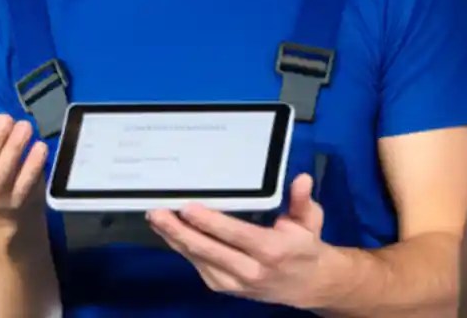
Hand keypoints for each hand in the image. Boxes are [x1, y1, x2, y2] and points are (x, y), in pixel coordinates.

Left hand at [147, 173, 345, 308]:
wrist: (307, 286)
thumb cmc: (304, 247)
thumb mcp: (310, 220)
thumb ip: (302, 200)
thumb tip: (302, 180)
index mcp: (272, 251)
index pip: (236, 235)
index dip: (210, 223)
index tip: (187, 208)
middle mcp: (251, 270)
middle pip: (209, 250)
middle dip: (180, 231)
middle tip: (158, 212)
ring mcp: (235, 282)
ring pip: (199, 259)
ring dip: (175, 239)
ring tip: (156, 218)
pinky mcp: (224, 287)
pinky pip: (199, 265)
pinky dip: (182, 248)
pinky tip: (169, 232)